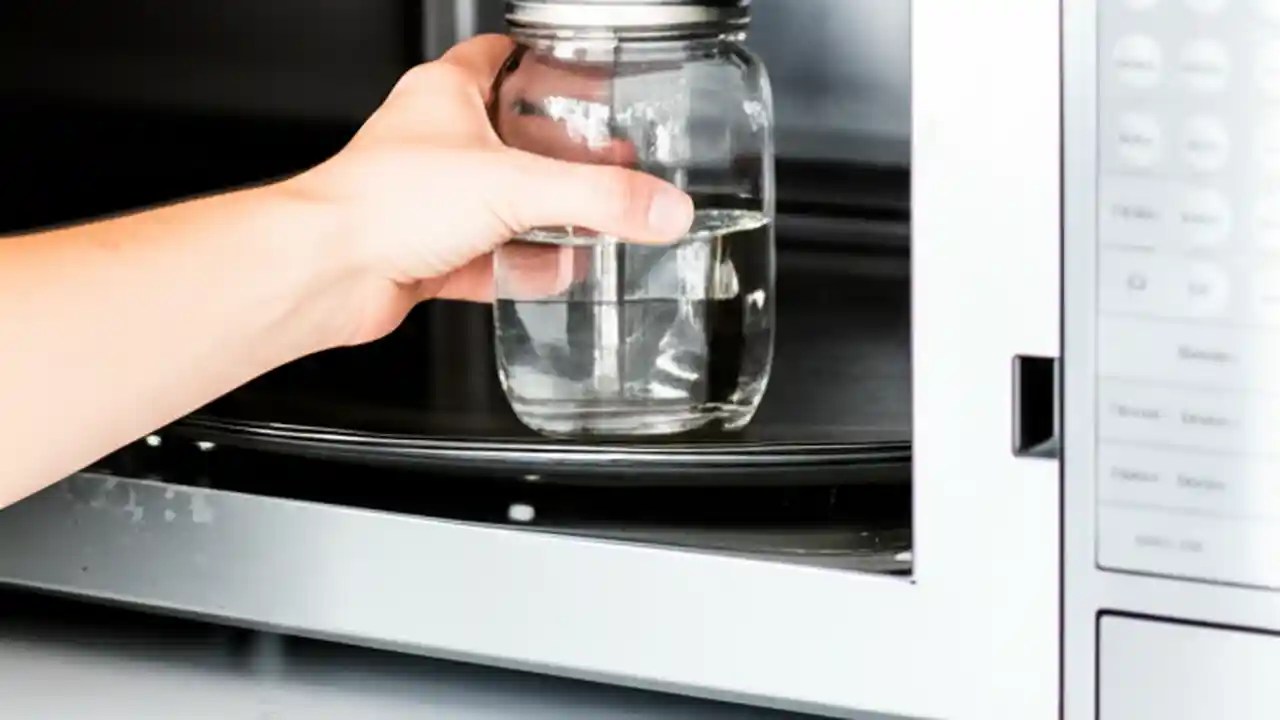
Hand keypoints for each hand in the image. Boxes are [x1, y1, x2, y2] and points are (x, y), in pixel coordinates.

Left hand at [281, 34, 694, 345]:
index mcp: (446, 96)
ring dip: (546, 220)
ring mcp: (429, 201)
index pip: (502, 58)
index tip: (585, 79)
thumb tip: (662, 207)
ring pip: (501, 204)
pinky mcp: (426, 253)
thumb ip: (600, 198)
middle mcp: (435, 144)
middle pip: (513, 139)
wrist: (325, 271)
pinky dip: (521, 268)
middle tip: (609, 167)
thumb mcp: (515, 186)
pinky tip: (553, 275)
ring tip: (596, 226)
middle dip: (563, 158)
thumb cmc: (383, 201)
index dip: (546, 65)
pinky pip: (487, 260)